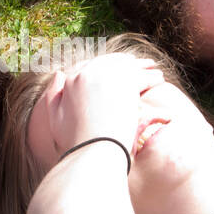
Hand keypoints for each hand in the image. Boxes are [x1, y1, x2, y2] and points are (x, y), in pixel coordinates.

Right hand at [44, 54, 163, 162]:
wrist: (93, 151)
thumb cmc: (75, 142)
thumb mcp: (55, 119)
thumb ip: (53, 95)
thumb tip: (59, 73)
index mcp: (71, 79)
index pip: (90, 65)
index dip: (105, 65)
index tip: (117, 66)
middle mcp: (88, 72)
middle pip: (111, 61)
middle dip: (127, 62)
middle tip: (140, 64)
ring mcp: (108, 76)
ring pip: (130, 67)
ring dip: (143, 67)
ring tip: (154, 70)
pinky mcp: (127, 84)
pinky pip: (143, 76)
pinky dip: (152, 77)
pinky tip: (160, 79)